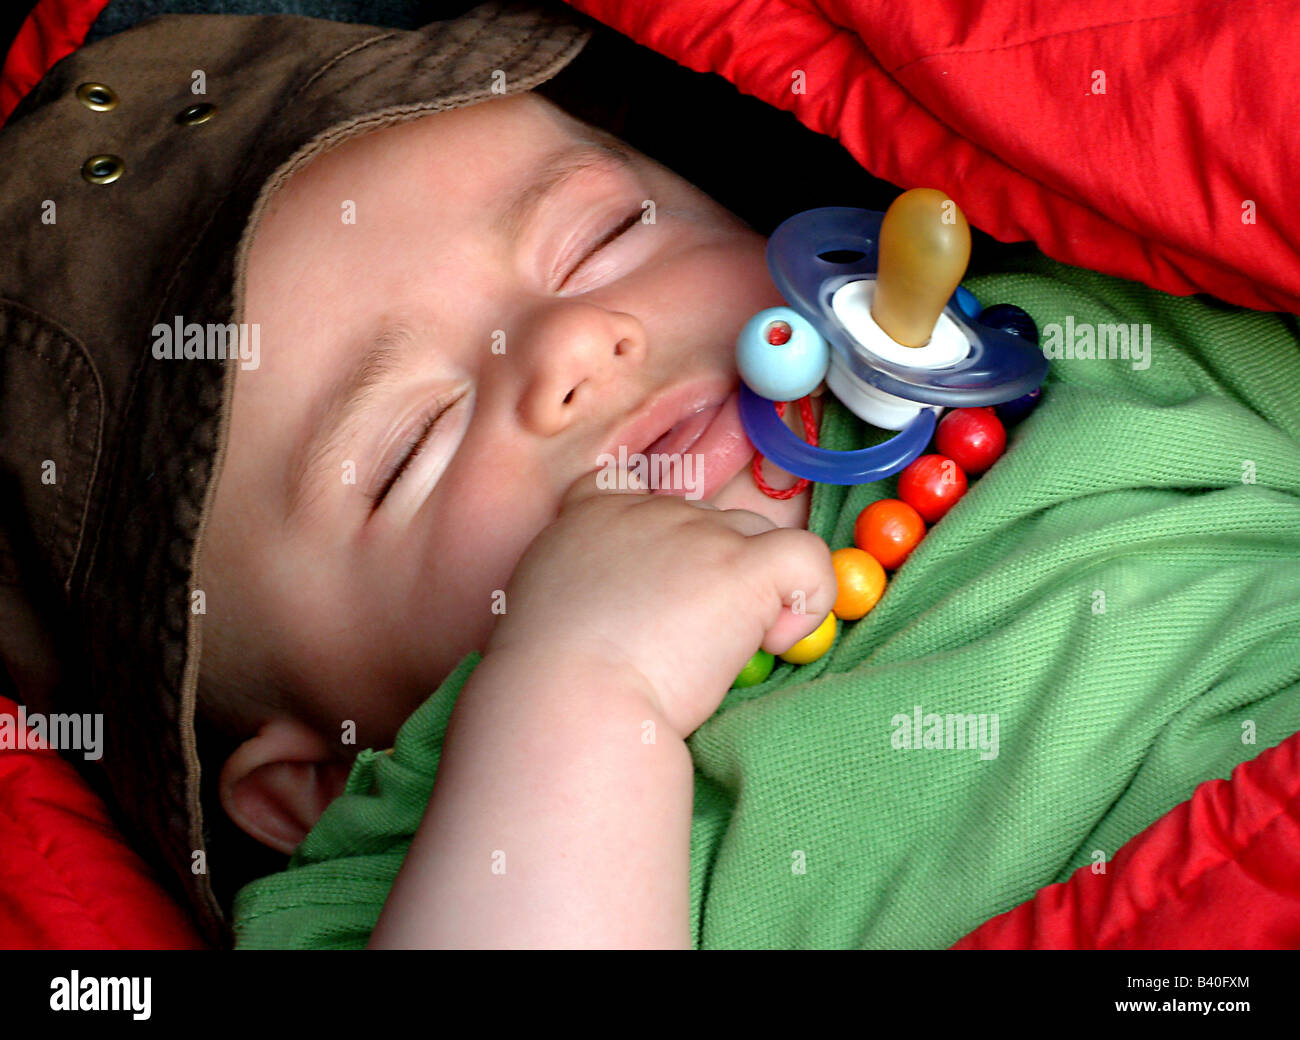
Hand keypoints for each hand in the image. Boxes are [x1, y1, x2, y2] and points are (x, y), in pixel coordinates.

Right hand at [484, 465, 836, 737]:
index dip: (663, 539)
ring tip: (725, 654)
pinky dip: (808, 599)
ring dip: (754, 592)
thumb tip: (621, 607)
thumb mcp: (546, 607)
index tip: (657, 594)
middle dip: (710, 580)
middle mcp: (652, 509)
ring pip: (759, 539)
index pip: (637, 491)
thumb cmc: (548, 678)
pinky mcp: (745, 566)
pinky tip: (775, 642)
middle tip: (684, 647)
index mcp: (593, 514)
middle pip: (709, 524)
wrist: (567, 699)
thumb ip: (585, 585)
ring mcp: (702, 532)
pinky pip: (809, 560)